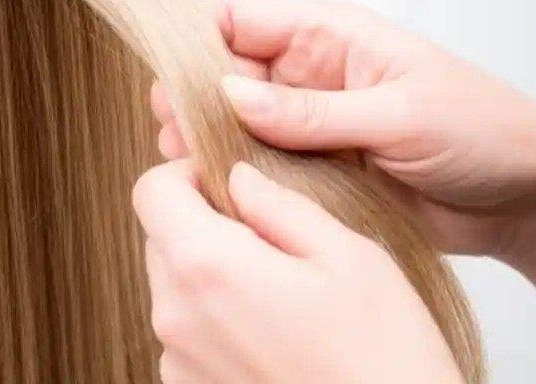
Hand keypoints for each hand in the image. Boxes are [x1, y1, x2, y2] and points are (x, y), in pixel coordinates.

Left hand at [132, 159, 461, 383]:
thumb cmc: (384, 357)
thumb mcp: (350, 256)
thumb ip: (281, 204)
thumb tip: (238, 177)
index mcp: (208, 267)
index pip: (151, 190)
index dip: (187, 174)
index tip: (228, 183)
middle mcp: (177, 316)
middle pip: (160, 239)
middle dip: (204, 226)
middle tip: (271, 243)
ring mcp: (178, 362)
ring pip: (175, 287)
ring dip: (213, 278)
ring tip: (282, 297)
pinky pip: (189, 334)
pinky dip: (218, 323)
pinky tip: (275, 336)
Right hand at [151, 0, 535, 258]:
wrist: (530, 199)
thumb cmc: (487, 132)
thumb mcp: (400, 115)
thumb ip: (312, 111)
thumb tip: (229, 95)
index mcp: (330, 34)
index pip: (236, 15)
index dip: (190, 34)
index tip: (163, 71)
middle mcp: (309, 72)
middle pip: (222, 69)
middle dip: (189, 94)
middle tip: (171, 131)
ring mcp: (310, 122)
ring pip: (233, 121)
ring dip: (208, 139)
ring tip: (186, 164)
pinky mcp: (315, 169)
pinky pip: (259, 166)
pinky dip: (235, 177)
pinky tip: (215, 192)